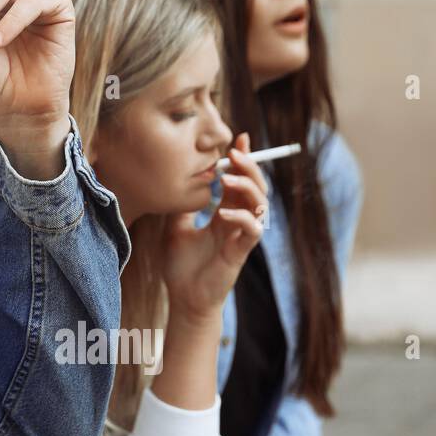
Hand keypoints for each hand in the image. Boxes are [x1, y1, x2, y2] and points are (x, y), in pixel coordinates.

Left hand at [162, 133, 268, 321]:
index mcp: (223, 214)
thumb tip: (178, 179)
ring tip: (228, 179)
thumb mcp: (175, 226)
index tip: (239, 138)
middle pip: (256, 188)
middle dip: (250, 167)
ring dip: (247, 188)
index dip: (242, 160)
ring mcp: (240, 237)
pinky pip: (252, 231)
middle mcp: (236, 222)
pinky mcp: (240, 253)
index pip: (238, 181)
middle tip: (236, 152)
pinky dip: (242, 218)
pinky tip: (225, 213)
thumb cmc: (181, 266)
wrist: (183, 298)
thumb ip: (182, 205)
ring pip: (260, 206)